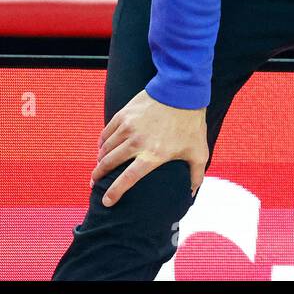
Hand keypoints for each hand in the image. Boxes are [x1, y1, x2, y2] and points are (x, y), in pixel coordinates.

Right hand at [92, 89, 208, 205]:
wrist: (183, 92)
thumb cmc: (191, 124)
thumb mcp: (198, 152)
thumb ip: (196, 176)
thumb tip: (191, 193)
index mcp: (153, 155)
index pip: (128, 179)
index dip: (114, 192)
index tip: (106, 202)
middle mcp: (137, 142)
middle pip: (110, 163)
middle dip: (98, 176)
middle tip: (94, 183)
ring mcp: (128, 127)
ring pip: (106, 148)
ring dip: (100, 160)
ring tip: (98, 167)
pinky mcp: (124, 114)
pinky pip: (107, 132)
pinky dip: (102, 142)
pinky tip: (101, 147)